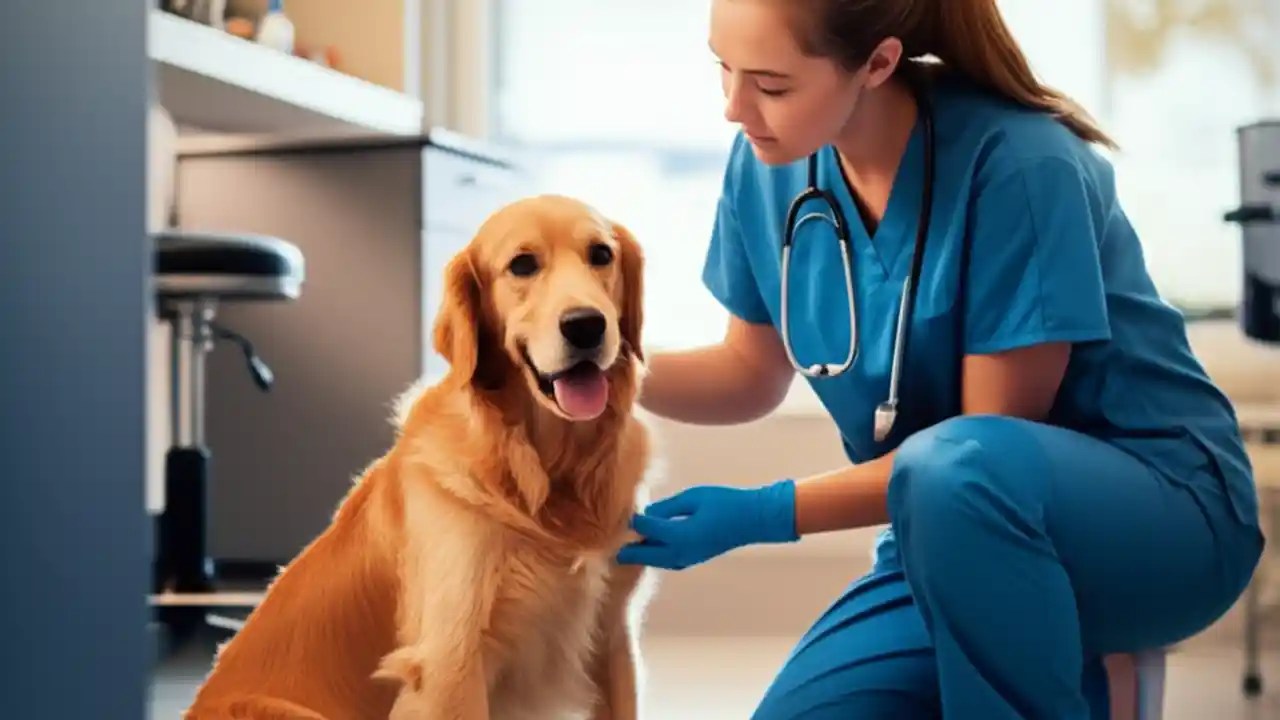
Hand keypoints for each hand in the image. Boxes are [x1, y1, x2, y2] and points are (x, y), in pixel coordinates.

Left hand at [615, 480, 797, 569]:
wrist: (751, 520)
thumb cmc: (724, 503)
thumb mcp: (692, 498)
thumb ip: (666, 508)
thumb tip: (646, 514)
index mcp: (679, 535)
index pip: (645, 528)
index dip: (631, 520)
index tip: (617, 514)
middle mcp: (680, 552)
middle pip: (643, 552)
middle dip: (626, 547)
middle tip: (607, 544)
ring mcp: (687, 558)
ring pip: (654, 560)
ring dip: (639, 553)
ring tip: (621, 548)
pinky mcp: (692, 559)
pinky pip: (666, 561)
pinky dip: (653, 555)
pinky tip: (647, 548)